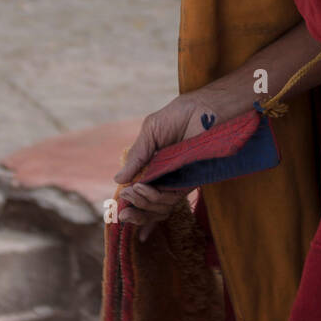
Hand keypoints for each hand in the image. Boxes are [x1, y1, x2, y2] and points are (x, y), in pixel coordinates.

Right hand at [113, 90, 223, 242]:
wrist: (203, 109)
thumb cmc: (178, 116)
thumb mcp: (150, 133)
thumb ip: (136, 156)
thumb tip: (118, 179)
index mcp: (154, 168)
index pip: (141, 194)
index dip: (131, 205)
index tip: (118, 211)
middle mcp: (166, 179)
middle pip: (149, 207)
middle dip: (135, 211)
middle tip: (125, 206)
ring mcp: (178, 182)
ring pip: (159, 207)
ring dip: (143, 203)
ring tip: (135, 190)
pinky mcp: (190, 183)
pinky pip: (172, 199)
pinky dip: (156, 199)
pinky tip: (142, 191)